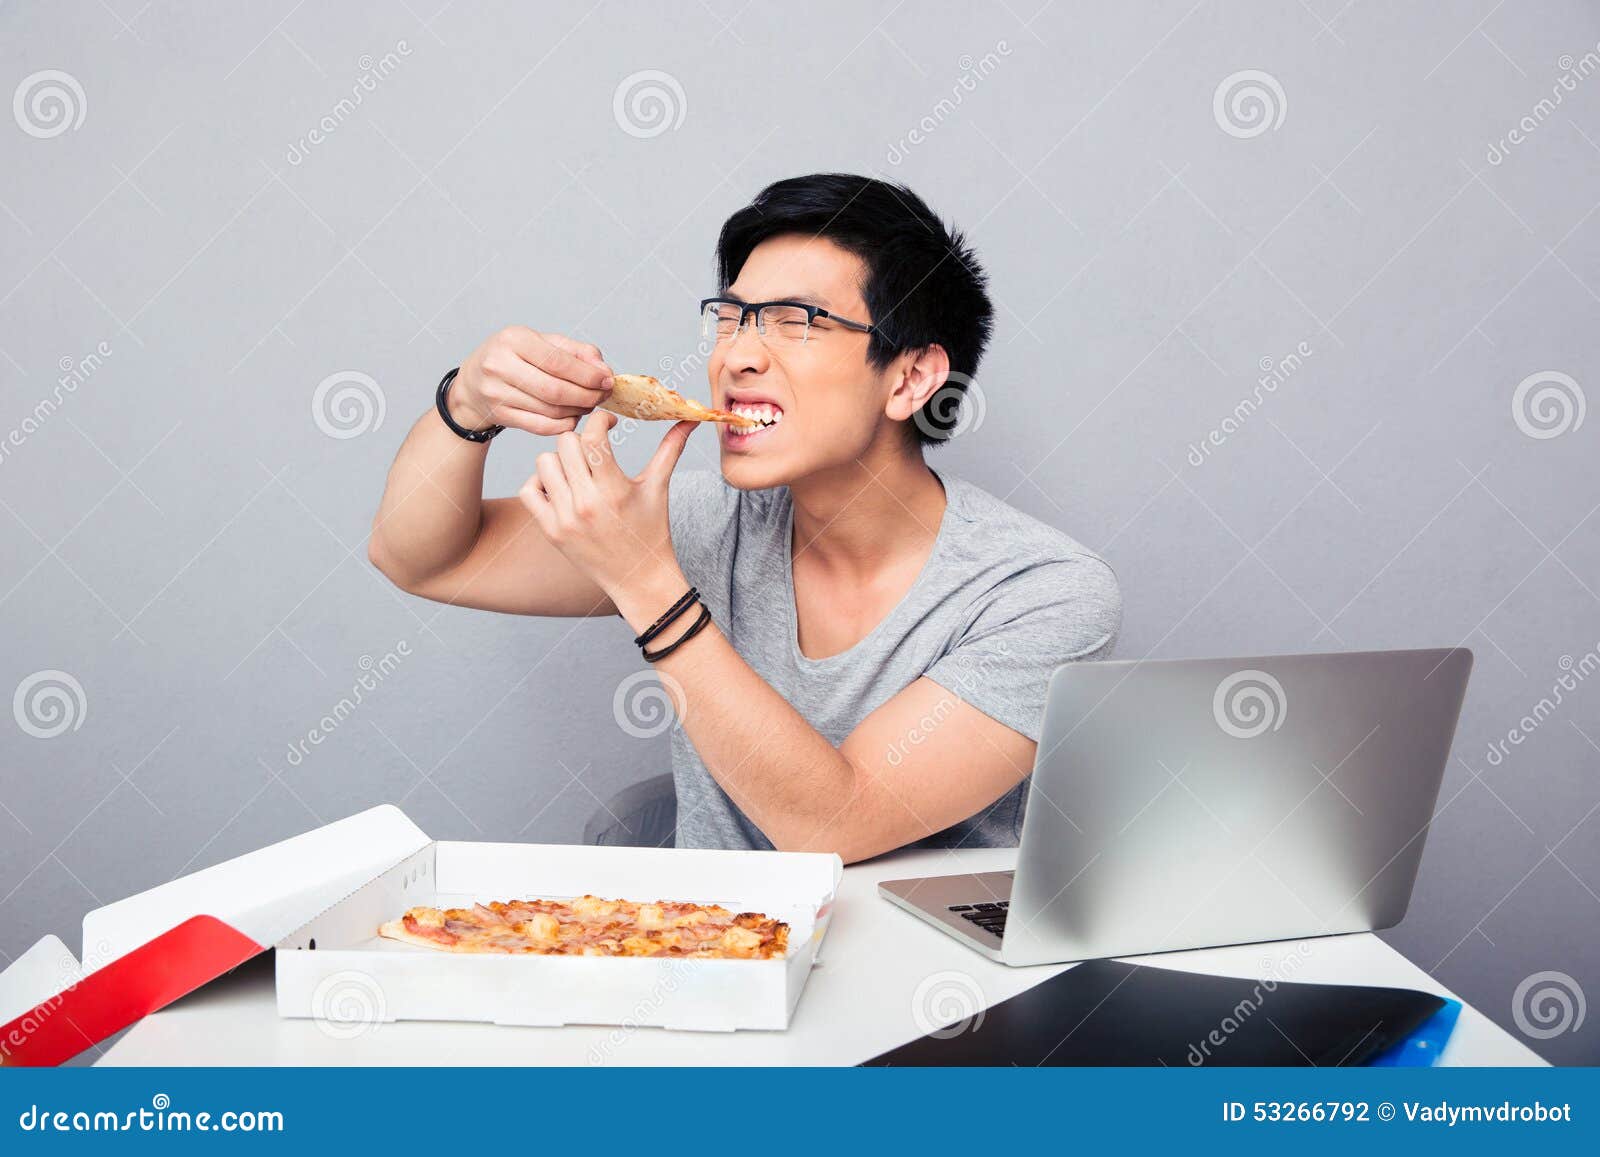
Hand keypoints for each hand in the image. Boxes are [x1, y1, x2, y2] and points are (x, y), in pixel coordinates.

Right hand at [448, 327, 612, 436]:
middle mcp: (500, 365)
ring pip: (550, 410)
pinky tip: (573, 417)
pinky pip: (540, 426)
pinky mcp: (499, 415)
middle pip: (556, 389)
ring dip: (578, 410)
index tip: (607, 380)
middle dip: (587, 395)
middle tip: (603, 396)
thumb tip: (603, 370)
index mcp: (513, 339)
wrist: (472, 384)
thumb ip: (575, 352)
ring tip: (589, 404)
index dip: (588, 374)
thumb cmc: (513, 359)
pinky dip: (563, 424)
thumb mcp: (540, 343)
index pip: (558, 361)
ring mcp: (496, 392)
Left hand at [517, 409, 698, 606]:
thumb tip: (690, 418)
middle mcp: (587, 504)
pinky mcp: (551, 530)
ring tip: (577, 469)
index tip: (608, 423)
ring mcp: (565, 518)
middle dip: (580, 440)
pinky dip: (541, 483)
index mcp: (615, 490)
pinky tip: (560, 487)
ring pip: (545, 463)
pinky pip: (529, 491)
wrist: (639, 579)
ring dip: (560, 460)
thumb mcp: (658, 488)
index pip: (593, 438)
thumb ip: (671, 449)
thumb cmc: (652, 531)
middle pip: (566, 444)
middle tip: (593, 448)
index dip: (599, 420)